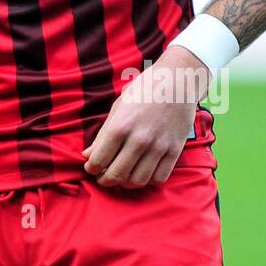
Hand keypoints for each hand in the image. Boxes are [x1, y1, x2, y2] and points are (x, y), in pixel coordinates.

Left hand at [82, 45, 209, 189]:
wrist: (178, 81)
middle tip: (103, 177)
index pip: (99, 160)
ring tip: (122, 177)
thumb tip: (87, 155)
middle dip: (105, 180)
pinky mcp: (174, 151)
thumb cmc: (144, 90)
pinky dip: (148, 181)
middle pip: (116, 175)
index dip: (91, 168)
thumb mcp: (118, 106)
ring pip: (138, 181)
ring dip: (126, 184)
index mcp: (120, 126)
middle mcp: (139, 139)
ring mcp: (159, 147)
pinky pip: (159, 178)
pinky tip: (143, 172)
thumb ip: (102, 134)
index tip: (91, 167)